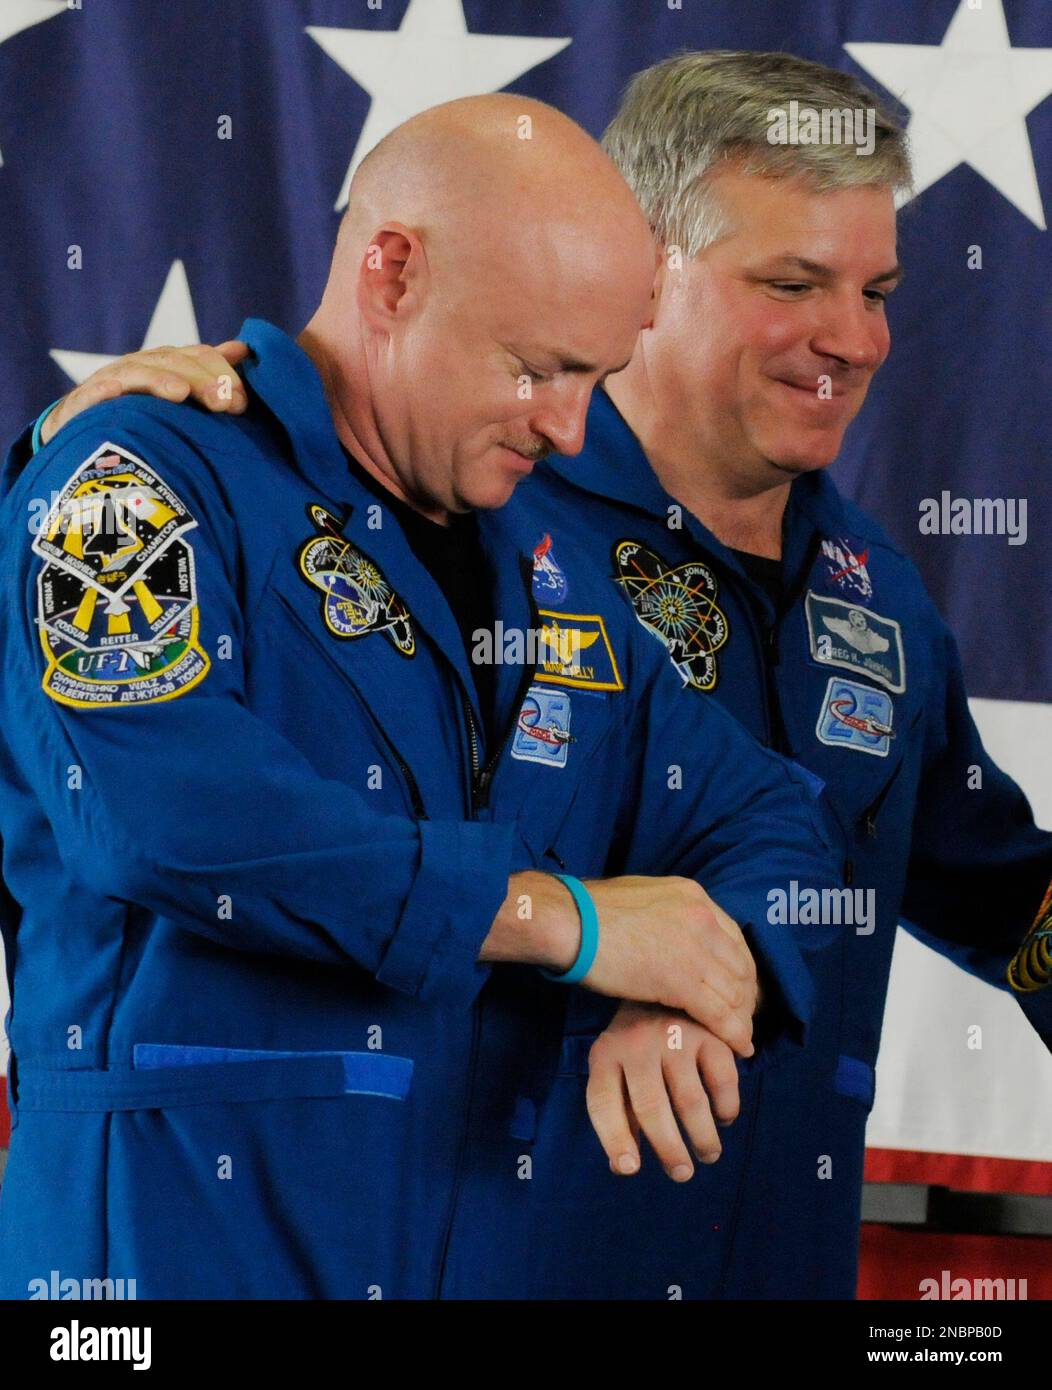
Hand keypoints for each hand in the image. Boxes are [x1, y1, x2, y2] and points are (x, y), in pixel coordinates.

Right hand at [40, 341, 249, 445]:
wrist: (88, 434)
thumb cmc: (144, 413)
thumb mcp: (178, 390)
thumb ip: (209, 371)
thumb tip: (242, 350)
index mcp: (166, 363)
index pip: (198, 356)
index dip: (222, 374)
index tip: (241, 402)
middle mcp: (141, 366)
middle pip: (173, 363)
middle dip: (201, 380)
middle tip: (223, 403)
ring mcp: (111, 381)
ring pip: (137, 373)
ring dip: (159, 380)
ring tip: (180, 393)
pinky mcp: (83, 402)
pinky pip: (93, 394)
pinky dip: (102, 391)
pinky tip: (115, 393)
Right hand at [583, 875, 757, 1055]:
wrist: (570, 921)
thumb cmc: (590, 911)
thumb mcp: (642, 899)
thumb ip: (665, 916)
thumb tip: (667, 934)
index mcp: (693, 896)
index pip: (734, 937)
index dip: (740, 967)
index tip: (739, 988)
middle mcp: (702, 919)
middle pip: (740, 965)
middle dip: (746, 995)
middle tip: (745, 1018)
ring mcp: (694, 949)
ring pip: (734, 991)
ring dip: (743, 1018)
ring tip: (743, 1037)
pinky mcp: (680, 980)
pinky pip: (719, 1012)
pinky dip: (734, 1033)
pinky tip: (740, 1047)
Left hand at [586, 1003, 740, 1180]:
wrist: (670, 983)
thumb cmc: (638, 1043)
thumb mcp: (618, 1068)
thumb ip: (619, 1114)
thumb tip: (622, 1167)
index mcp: (607, 1054)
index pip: (603, 1102)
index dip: (614, 1139)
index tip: (630, 1169)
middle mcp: (637, 1044)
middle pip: (650, 1107)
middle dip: (668, 1149)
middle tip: (682, 1174)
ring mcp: (674, 1036)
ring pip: (690, 1100)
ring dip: (702, 1137)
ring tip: (708, 1155)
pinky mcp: (709, 1033)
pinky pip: (723, 1080)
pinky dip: (726, 1107)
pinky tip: (723, 1117)